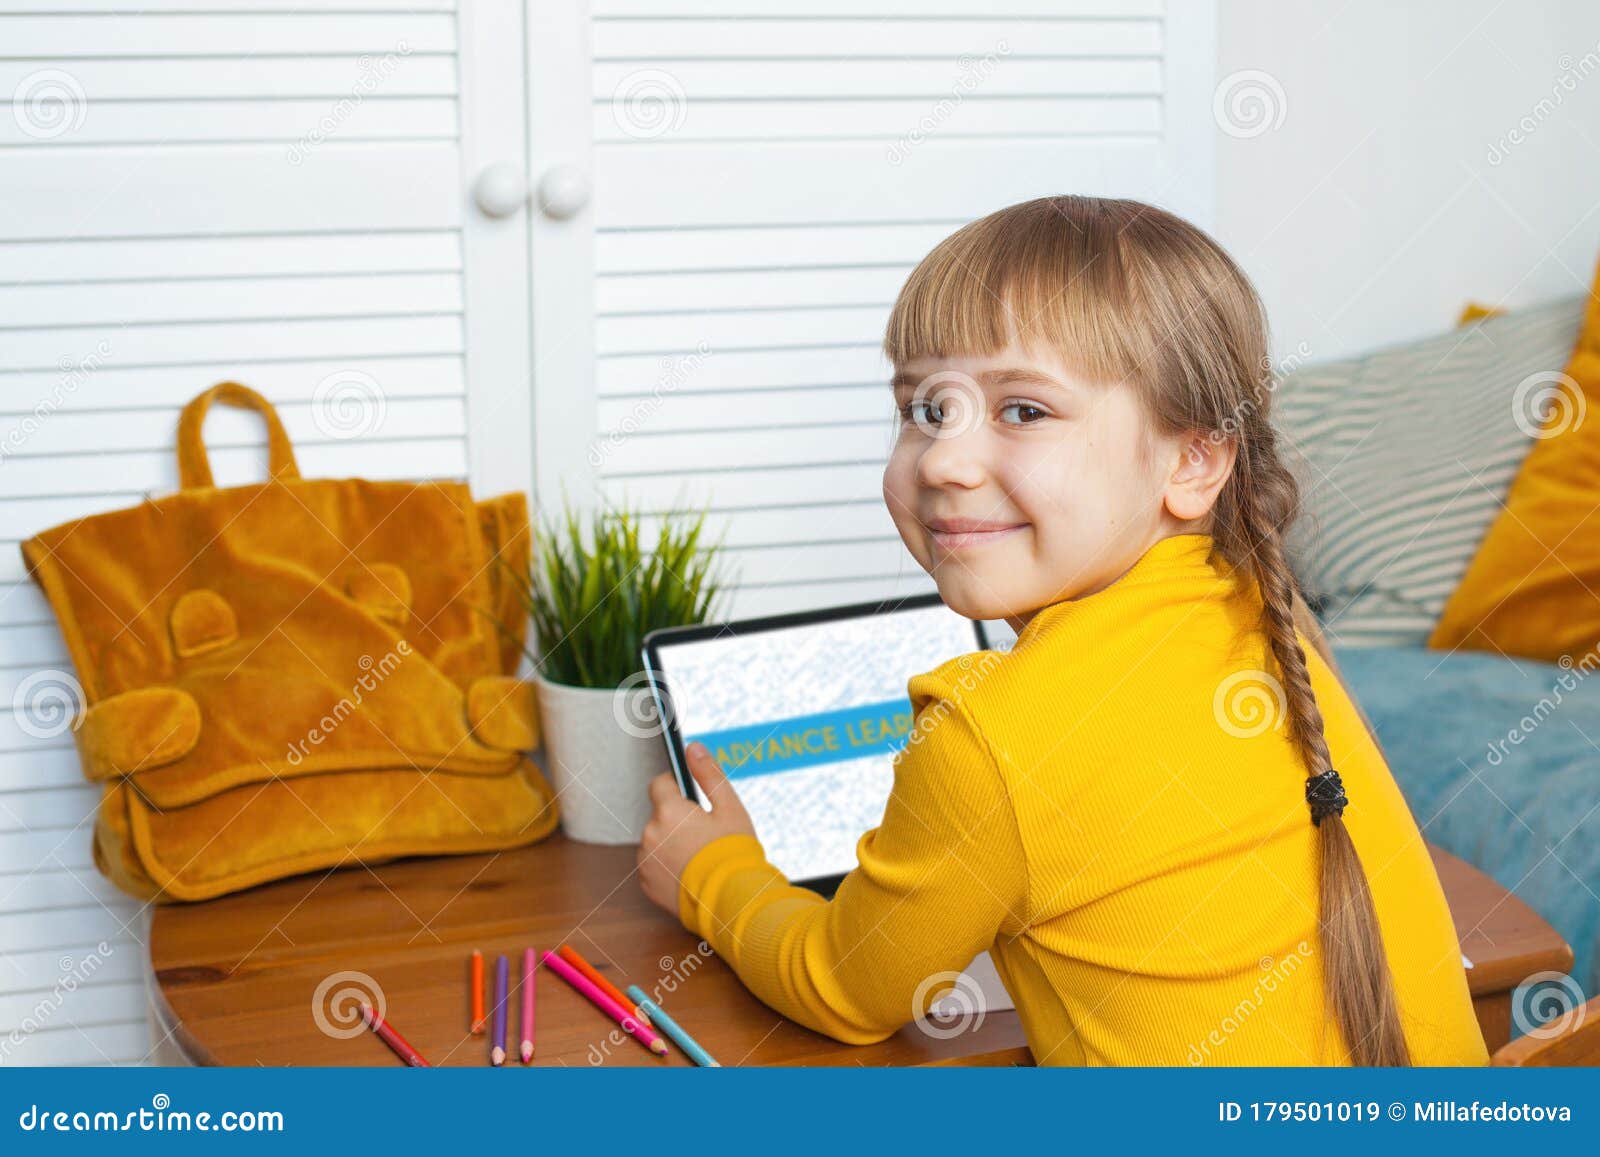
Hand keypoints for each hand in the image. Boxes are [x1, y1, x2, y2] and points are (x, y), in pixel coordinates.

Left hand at [637, 741, 757, 915]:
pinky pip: (654, 866)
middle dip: (677, 820)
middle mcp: (650, 833)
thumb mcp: (730, 808)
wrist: (731, 901)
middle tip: (704, 834)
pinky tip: (690, 872)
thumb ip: (709, 774)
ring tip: (699, 857)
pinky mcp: (647, 884)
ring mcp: (646, 861)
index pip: (659, 784)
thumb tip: (693, 749)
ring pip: (656, 841)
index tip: (691, 799)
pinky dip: (667, 867)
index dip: (675, 787)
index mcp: (669, 810)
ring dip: (670, 844)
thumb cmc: (733, 854)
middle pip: (659, 815)